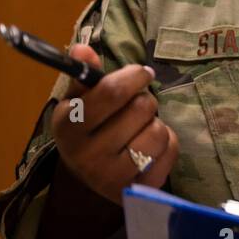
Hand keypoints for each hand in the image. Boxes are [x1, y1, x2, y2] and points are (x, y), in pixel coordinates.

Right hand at [50, 43, 178, 205]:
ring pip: (159, 132)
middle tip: (137, 107)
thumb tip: (83, 48)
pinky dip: (168, 143)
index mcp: (68, 127)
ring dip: (156, 123)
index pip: (111, 92)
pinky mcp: (139, 190)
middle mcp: (87, 156)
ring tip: (141, 128)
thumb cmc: (88, 129)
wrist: (90, 178)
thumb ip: (84, 74)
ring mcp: (113, 178)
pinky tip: (150, 147)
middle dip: (145, 100)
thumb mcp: (79, 101)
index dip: (134, 76)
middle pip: (142, 108)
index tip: (142, 73)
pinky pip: (171, 151)